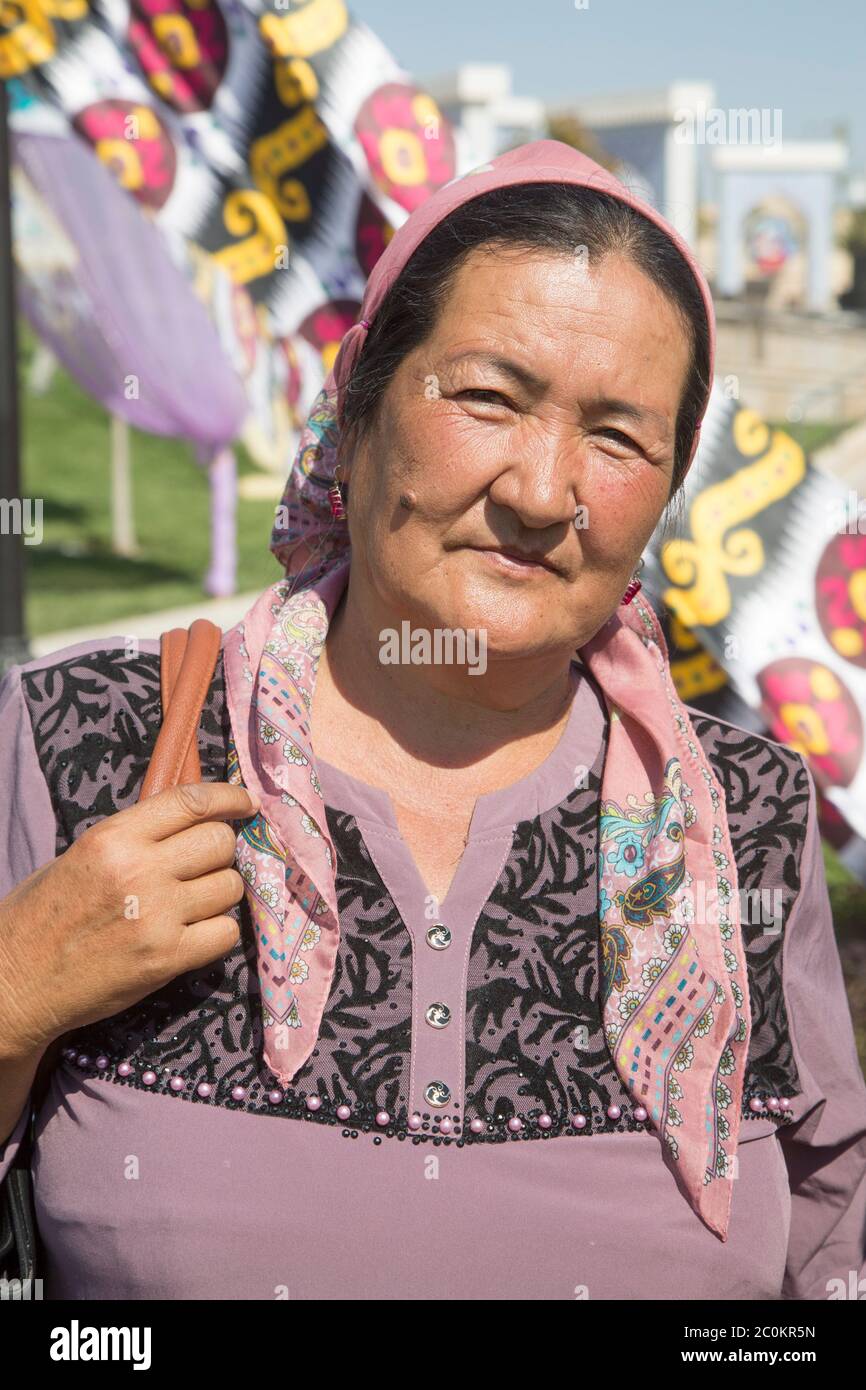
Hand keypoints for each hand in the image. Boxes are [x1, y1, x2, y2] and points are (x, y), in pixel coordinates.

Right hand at [0, 781, 257, 1061]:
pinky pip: (227, 933)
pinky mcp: (167, 959)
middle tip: (203, 868)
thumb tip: (192, 822)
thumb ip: (135, 837)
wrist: (15, 982)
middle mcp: (139, 870)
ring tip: (192, 905)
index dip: (229, 798)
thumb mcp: (81, 856)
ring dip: (220, 894)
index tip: (246, 804)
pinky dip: (218, 933)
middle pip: (220, 843)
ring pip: (230, 887)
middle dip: (220, 853)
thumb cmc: (42, 917)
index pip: (191, 801)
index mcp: (114, 838)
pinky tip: (195, 935)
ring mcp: (157, 916)